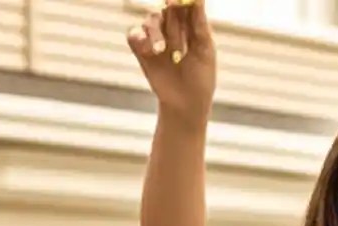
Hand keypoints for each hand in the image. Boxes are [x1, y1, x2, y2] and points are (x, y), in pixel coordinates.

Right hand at [126, 0, 215, 126]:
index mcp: (190, 26)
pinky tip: (147, 49)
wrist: (186, 104)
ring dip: (155, 31)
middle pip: (166, 8)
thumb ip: (199, 24)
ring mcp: (156, 39)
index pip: (184, 4)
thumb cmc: (201, 78)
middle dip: (169, 7)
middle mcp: (172, 28)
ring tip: (161, 50)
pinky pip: (133, 35)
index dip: (181, 0)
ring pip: (150, 20)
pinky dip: (138, 38)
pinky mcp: (142, 51)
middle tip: (171, 3)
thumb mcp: (204, 50)